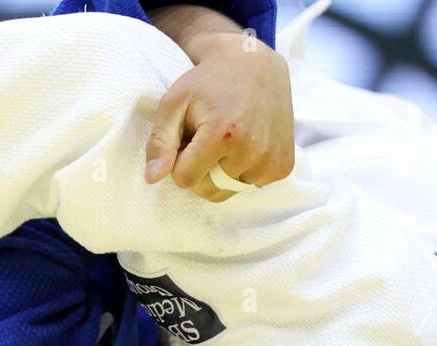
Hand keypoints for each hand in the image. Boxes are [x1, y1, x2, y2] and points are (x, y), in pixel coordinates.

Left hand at [145, 32, 294, 200]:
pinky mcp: (284, 166)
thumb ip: (160, 142)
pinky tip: (246, 144)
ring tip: (227, 140)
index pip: (186, 179)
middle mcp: (252, 150)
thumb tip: (152, 178)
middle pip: (209, 190)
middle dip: (201, 170)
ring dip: (222, 173)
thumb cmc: (208, 82)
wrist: (254, 64)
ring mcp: (271, 160)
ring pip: (230, 190)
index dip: (180, 162)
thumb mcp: (174, 103)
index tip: (188, 139)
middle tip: (207, 139)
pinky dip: (243, 172)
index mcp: (222, 134)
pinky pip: (251, 186)